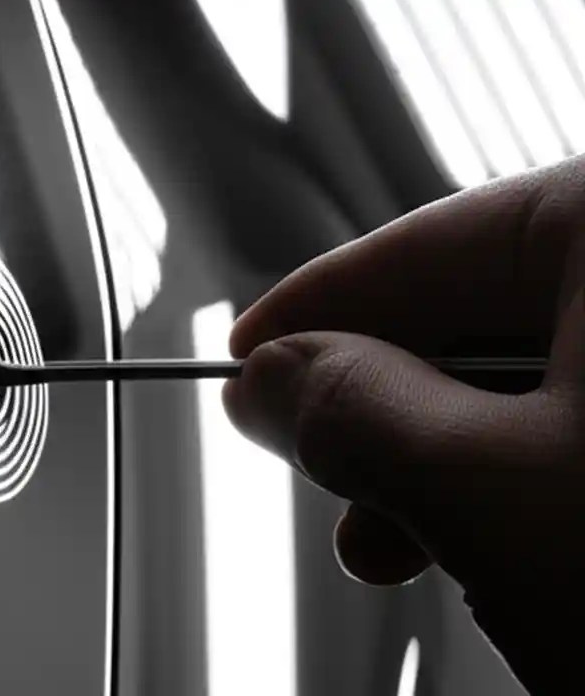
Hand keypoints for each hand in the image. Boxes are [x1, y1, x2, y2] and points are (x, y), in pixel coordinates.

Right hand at [223, 156, 582, 692]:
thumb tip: (270, 379)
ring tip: (404, 540)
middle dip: (381, 406)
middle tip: (314, 469)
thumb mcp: (491, 490)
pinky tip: (496, 542)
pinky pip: (583, 419)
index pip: (421, 247)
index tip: (238, 359)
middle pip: (477, 313)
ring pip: (535, 377)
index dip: (310, 313)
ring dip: (447, 460)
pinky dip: (524, 478)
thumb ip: (355, 414)